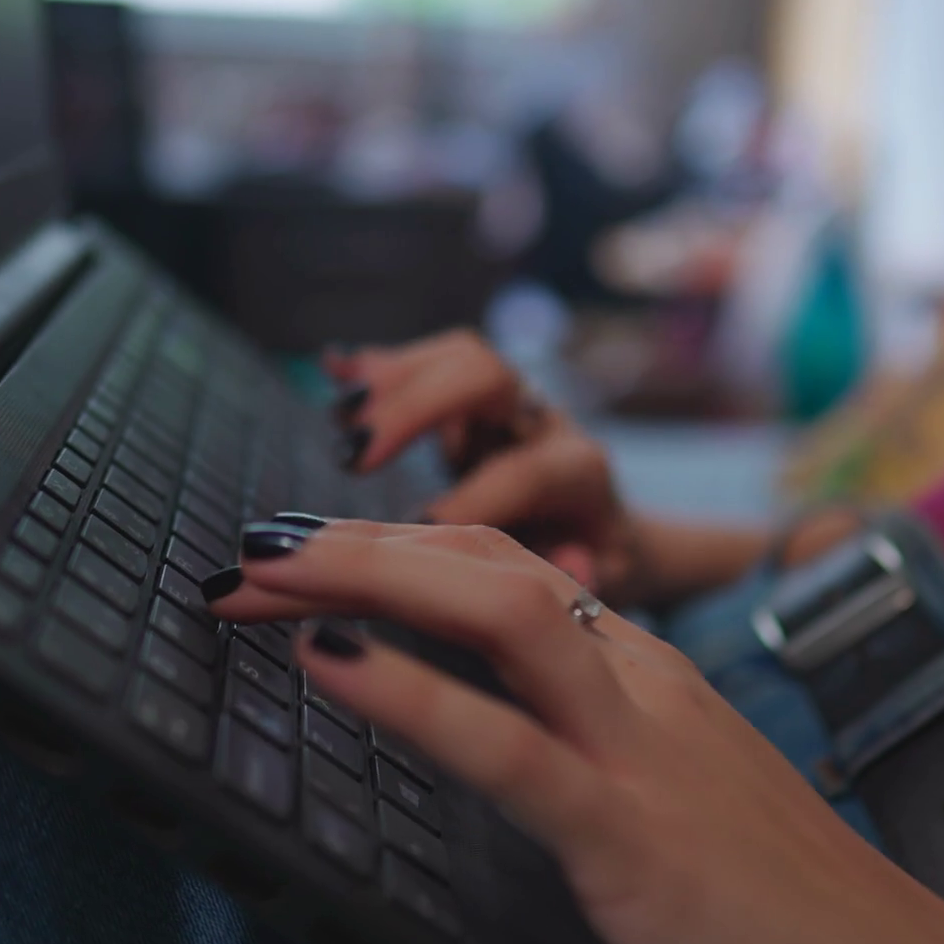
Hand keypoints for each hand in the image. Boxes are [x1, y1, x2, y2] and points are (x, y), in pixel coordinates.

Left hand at [214, 522, 943, 943]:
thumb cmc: (770, 891)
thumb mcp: (668, 785)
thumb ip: (585, 737)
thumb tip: (487, 710)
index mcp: (640, 673)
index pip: (503, 564)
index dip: (393, 545)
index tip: (297, 553)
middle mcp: (636, 683)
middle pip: (486, 563)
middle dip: (356, 543)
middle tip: (244, 551)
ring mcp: (637, 747)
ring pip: (501, 611)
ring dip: (371, 573)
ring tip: (265, 572)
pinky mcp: (630, 830)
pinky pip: (508, 744)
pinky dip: (411, 693)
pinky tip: (328, 659)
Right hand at [325, 332, 645, 600]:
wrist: (609, 536)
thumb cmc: (597, 570)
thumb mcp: (606, 586)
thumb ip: (593, 578)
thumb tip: (580, 568)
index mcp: (579, 471)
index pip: (523, 470)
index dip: (471, 498)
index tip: (418, 529)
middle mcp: (544, 424)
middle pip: (487, 377)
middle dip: (418, 408)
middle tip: (356, 456)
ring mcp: (509, 405)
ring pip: (458, 357)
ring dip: (394, 380)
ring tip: (341, 418)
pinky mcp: (474, 402)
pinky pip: (430, 364)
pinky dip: (380, 366)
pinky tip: (334, 367)